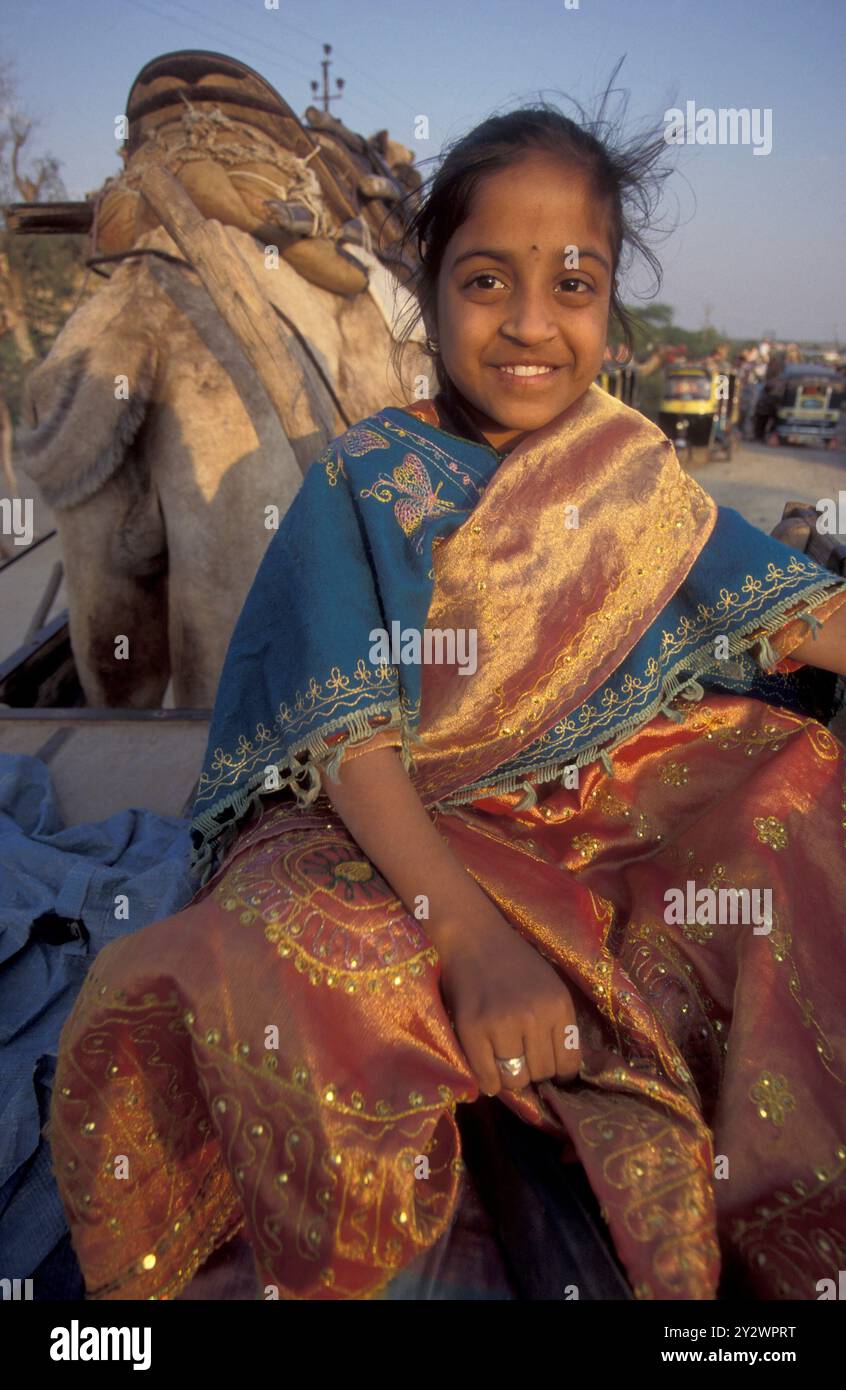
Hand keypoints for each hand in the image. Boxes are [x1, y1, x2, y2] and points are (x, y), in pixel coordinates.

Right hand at [435, 910, 581, 1096]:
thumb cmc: (514, 962)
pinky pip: (487, 1077)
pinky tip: (488, 1069)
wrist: (473, 936)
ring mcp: (501, 1023)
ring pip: (515, 1079)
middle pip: (541, 1073)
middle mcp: (533, 1016)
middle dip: (533, 1070)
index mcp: (558, 1005)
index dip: (559, 1071)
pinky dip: (489, 1082)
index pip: (569, 1064)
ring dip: (511, 1076)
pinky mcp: (472, 1028)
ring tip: (504, 1060)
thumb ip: (560, 1024)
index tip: (547, 1065)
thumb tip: (566, 1072)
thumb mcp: (550, 986)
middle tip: (522, 1057)